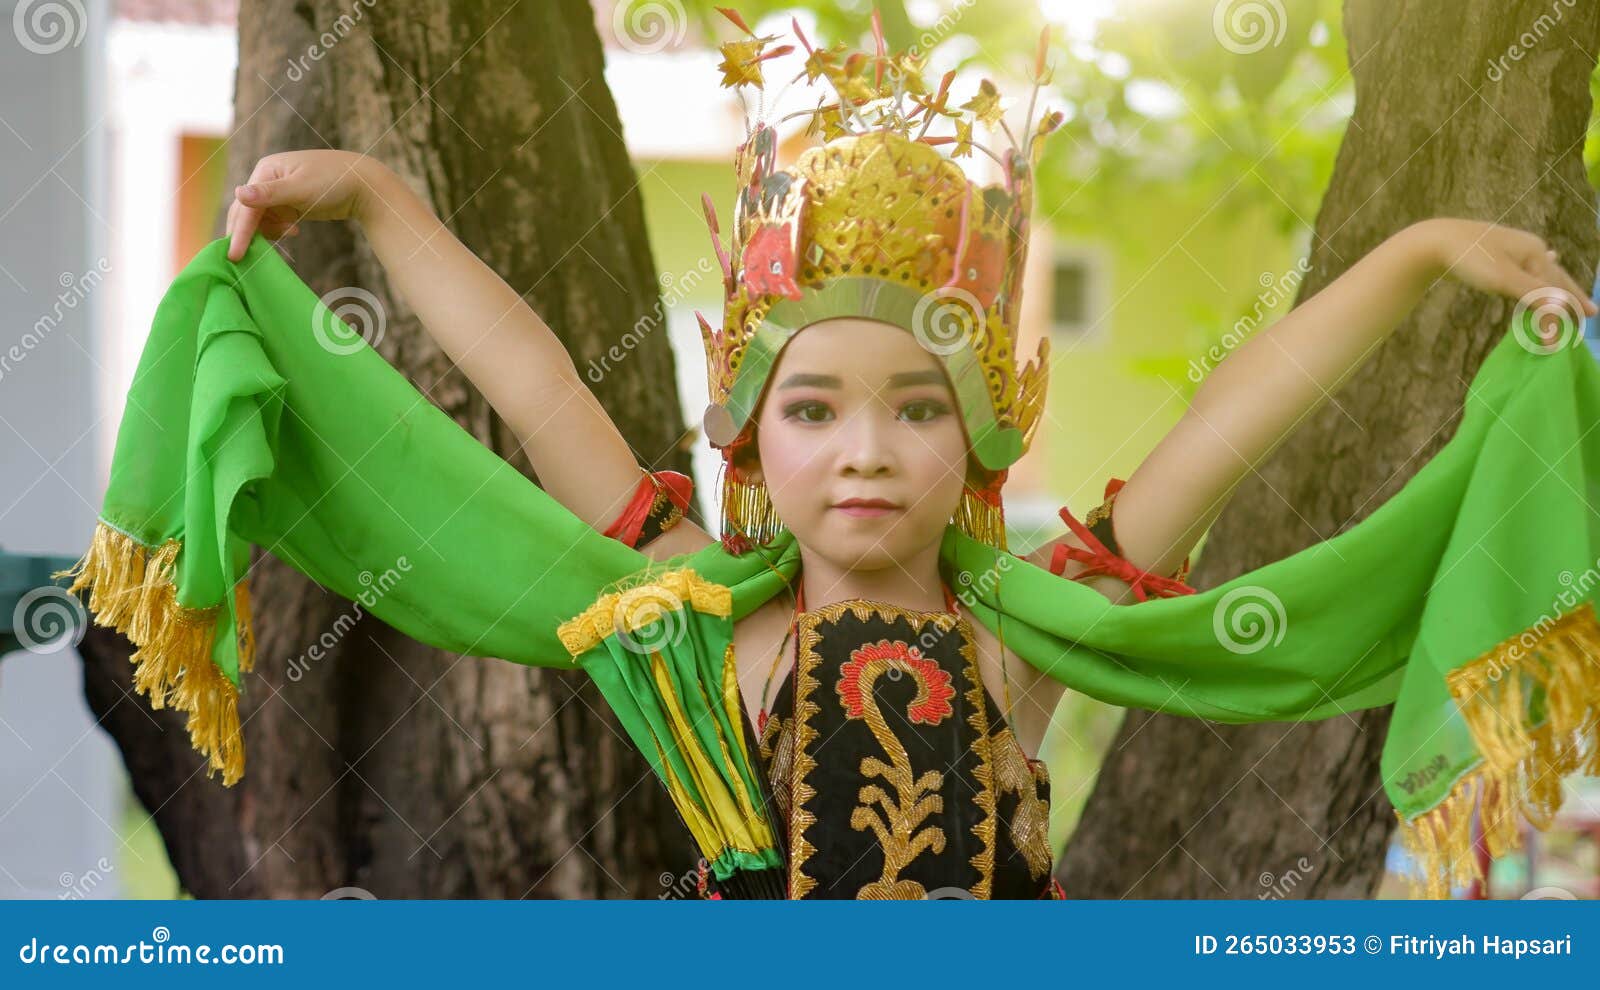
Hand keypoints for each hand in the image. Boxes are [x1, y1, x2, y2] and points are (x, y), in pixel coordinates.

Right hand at [225, 150, 380, 261]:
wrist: (365, 184)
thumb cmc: (335, 182)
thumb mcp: (302, 189)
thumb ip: (270, 194)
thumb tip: (237, 193)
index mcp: (266, 170)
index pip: (246, 206)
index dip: (239, 232)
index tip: (234, 256)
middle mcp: (268, 178)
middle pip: (248, 212)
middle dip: (247, 234)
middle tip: (245, 259)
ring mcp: (279, 191)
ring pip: (261, 218)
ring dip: (268, 232)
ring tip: (289, 234)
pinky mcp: (291, 203)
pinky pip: (275, 221)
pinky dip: (280, 230)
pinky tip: (294, 231)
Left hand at [1416, 218, 1597, 340]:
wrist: (1433, 242)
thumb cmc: (1472, 260)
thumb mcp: (1506, 280)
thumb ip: (1536, 298)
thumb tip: (1561, 319)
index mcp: (1536, 252)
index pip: (1560, 285)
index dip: (1572, 306)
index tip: (1590, 319)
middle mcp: (1529, 247)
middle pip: (1555, 276)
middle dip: (1571, 295)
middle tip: (1590, 312)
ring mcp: (1512, 248)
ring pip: (1541, 272)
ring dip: (1555, 285)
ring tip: (1569, 292)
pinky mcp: (1495, 253)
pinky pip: (1525, 266)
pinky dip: (1537, 271)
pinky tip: (1545, 258)